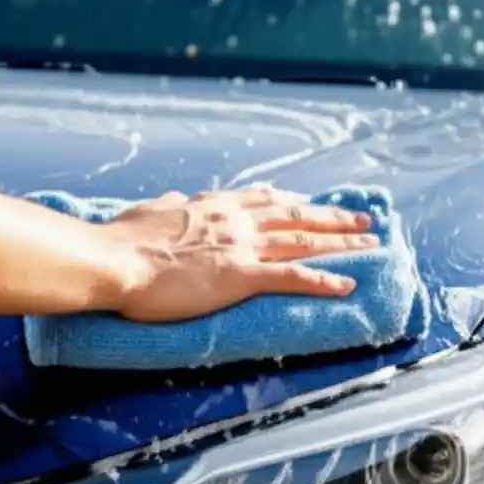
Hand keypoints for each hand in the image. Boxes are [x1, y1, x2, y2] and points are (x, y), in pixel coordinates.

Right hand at [103, 185, 377, 321]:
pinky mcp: (241, 275)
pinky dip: (324, 280)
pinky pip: (293, 277)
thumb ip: (167, 206)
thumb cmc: (120, 241)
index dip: (295, 201)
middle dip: (333, 217)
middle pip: (296, 215)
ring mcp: (241, 246)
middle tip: (362, 220)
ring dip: (341, 243)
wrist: (112, 259)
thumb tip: (175, 199)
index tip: (314, 203)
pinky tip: (348, 284)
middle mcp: (235, 220)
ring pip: (304, 241)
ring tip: (370, 245)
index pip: (265, 199)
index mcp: (212, 205)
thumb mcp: (147, 213)